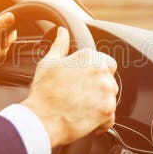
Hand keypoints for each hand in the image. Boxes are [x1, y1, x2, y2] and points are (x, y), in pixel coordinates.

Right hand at [21, 27, 117, 147]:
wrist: (42, 120)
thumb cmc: (44, 93)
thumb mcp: (49, 63)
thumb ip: (60, 45)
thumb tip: (62, 32)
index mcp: (90, 58)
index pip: (107, 62)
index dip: (96, 74)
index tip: (85, 82)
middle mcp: (102, 73)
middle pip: (110, 81)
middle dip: (99, 89)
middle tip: (80, 96)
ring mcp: (106, 93)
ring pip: (110, 99)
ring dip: (100, 104)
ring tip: (81, 108)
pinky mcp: (108, 112)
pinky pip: (110, 117)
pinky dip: (100, 121)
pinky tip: (85, 119)